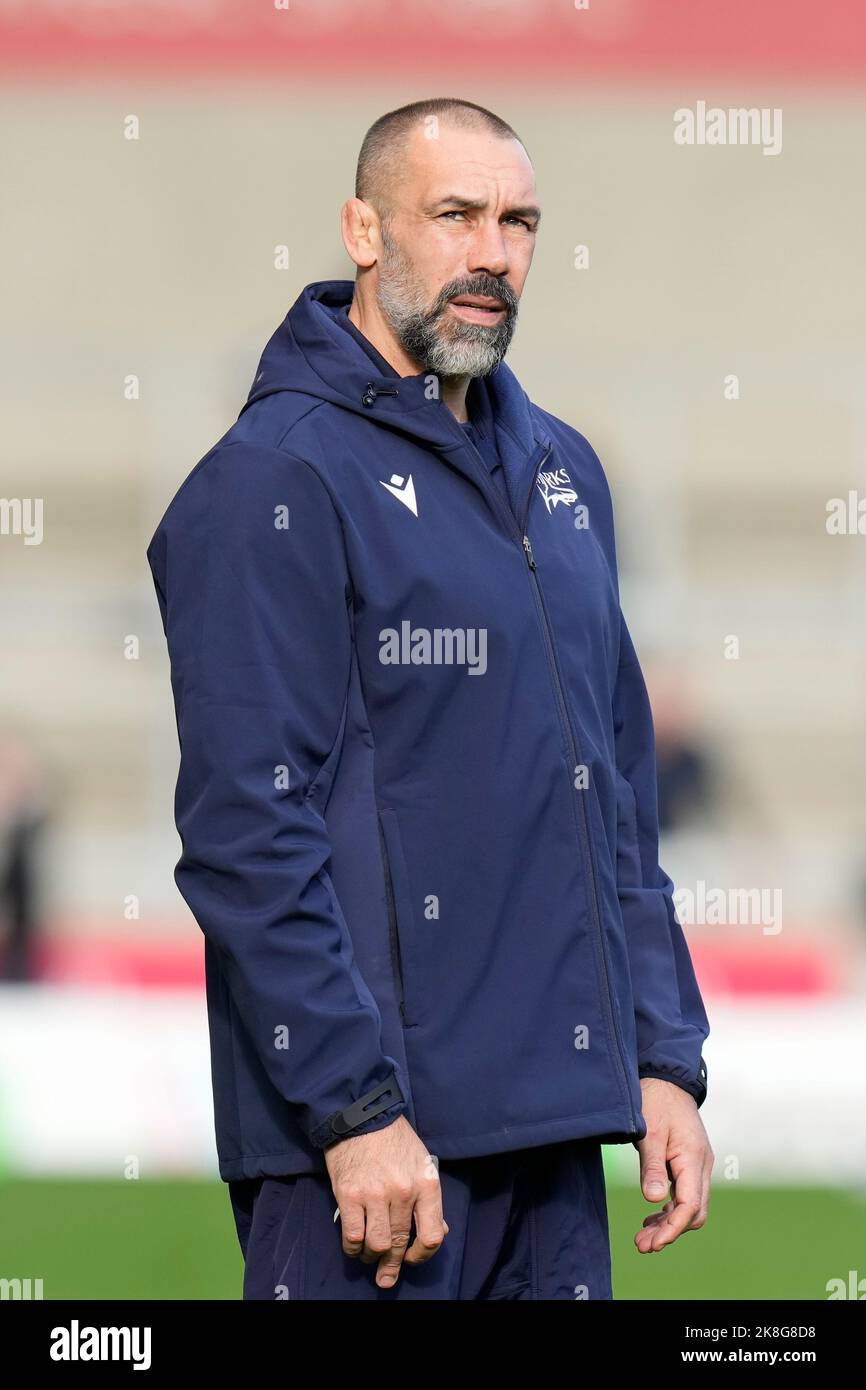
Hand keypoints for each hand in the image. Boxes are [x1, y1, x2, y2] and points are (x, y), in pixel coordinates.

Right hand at [325, 1114, 448, 1288]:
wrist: (363, 1115)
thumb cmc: (395, 1140)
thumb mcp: (422, 1164)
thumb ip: (429, 1200)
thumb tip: (437, 1232)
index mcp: (426, 1184)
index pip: (432, 1235)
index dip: (423, 1255)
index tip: (412, 1259)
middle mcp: (403, 1192)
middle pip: (401, 1243)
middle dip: (393, 1265)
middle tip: (386, 1278)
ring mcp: (375, 1194)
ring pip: (376, 1244)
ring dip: (372, 1257)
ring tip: (369, 1256)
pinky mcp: (349, 1195)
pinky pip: (352, 1236)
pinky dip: (353, 1248)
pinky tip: (354, 1247)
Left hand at [633, 1077, 713, 1252]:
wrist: (666, 1079)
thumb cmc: (656, 1101)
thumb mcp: (649, 1132)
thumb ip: (652, 1166)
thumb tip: (652, 1200)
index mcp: (694, 1158)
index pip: (690, 1206)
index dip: (672, 1228)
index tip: (653, 1243)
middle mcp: (701, 1165)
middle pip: (693, 1212)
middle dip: (670, 1231)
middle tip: (641, 1245)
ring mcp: (697, 1165)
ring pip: (690, 1206)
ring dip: (669, 1223)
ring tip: (642, 1237)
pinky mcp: (689, 1163)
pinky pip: (685, 1194)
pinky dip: (670, 1209)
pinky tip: (652, 1215)